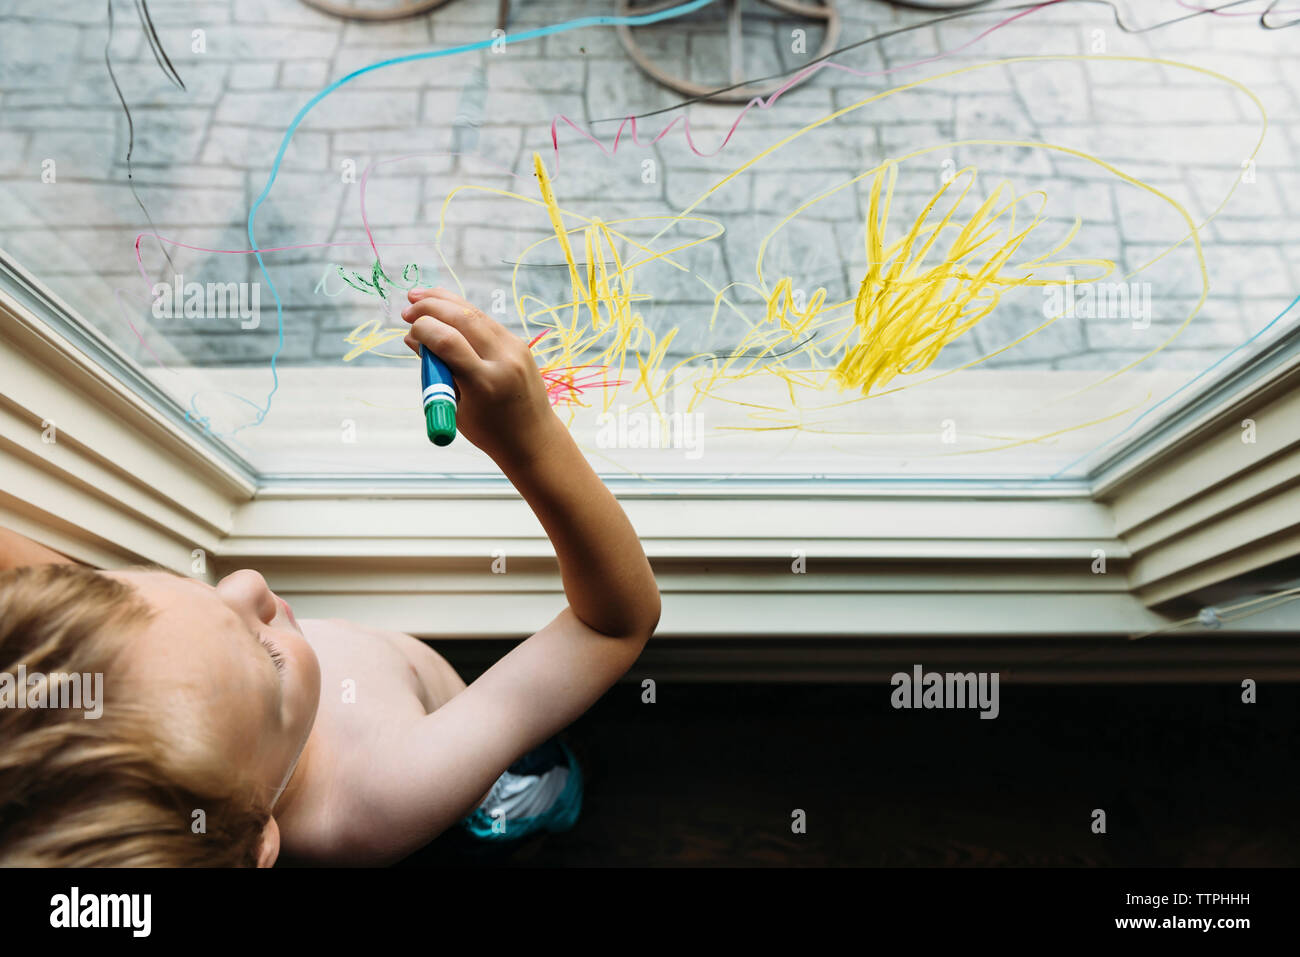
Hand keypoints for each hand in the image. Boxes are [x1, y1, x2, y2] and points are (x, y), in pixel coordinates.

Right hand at [401, 287, 563, 467]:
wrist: (534, 438)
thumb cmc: (488, 430)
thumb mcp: (456, 406)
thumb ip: (436, 371)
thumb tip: (413, 337)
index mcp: (484, 383)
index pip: (448, 341)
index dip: (423, 329)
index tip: (408, 330)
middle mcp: (503, 361)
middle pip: (463, 318)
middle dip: (430, 307)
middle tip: (407, 309)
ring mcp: (516, 349)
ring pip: (475, 313)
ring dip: (445, 301)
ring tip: (419, 297)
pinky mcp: (520, 344)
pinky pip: (486, 321)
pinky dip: (463, 312)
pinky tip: (445, 308)